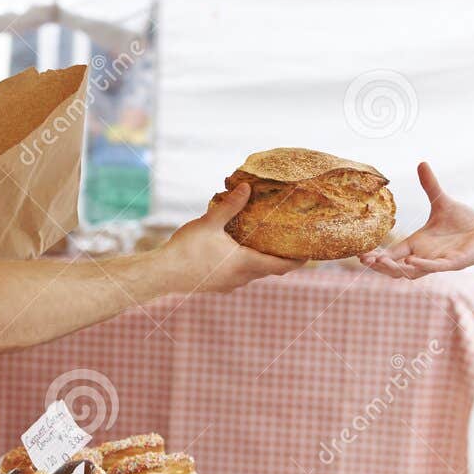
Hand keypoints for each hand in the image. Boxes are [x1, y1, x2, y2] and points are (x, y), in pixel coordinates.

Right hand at [163, 183, 302, 293]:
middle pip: (270, 270)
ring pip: (253, 274)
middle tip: (292, 245)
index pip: (280, 266)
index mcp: (245, 263)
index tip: (310, 254)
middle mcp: (241, 278)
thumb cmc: (187, 249)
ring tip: (266, 245)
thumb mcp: (209, 223)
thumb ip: (230, 206)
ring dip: (262, 261)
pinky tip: (237, 253)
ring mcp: (229, 284)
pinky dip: (245, 265)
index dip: (298, 261)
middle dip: (282, 259)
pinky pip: (239, 276)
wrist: (162, 274)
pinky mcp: (217, 286)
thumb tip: (246, 187)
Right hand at [360, 163, 473, 278]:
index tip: (361, 254)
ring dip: (396, 269)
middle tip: (365, 260)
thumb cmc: (464, 222)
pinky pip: (435, 267)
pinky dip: (422, 264)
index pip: (392, 254)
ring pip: (412, 272)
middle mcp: (424, 256)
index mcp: (418, 244)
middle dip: (380, 266)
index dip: (376, 256)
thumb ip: (430, 186)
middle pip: (396, 269)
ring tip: (380, 261)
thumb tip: (421, 163)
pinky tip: (411, 259)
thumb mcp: (442, 202)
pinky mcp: (453, 263)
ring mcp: (438, 261)